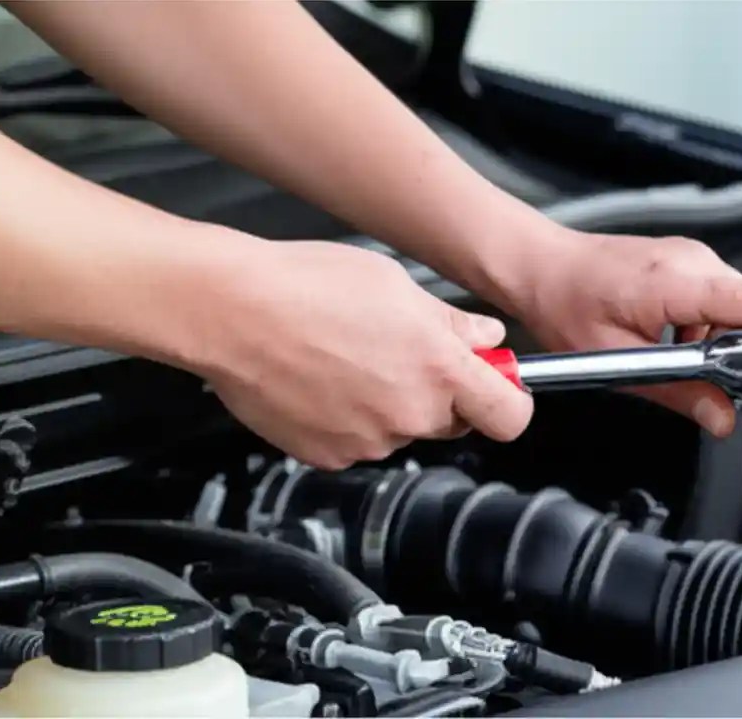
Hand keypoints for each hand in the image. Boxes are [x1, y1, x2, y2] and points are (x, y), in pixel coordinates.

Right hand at [196, 237, 532, 468]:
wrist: (230, 311)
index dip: (509, 401)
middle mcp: (408, 414)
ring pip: (399, 430)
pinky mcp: (327, 455)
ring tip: (348, 357)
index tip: (500, 387)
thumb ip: (451, 323)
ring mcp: (367, 441)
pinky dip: (348, 419)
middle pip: (451, 422)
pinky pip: (356, 442)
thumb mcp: (397, 285)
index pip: (510, 415)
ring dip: (388, 404)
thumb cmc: (305, 286)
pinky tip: (322, 380)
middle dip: (440, 394)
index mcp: (439, 369)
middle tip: (405, 354)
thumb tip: (484, 339)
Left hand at [510, 231, 741, 437]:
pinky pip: (722, 304)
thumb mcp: (619, 362)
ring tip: (682, 360)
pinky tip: (680, 347)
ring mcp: (694, 260)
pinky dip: (714, 332)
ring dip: (731, 344)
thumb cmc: (567, 302)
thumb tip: (723, 418)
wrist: (541, 265)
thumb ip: (679, 394)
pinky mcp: (690, 266)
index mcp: (677, 282)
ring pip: (740, 311)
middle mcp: (694, 263)